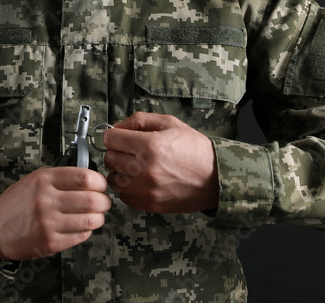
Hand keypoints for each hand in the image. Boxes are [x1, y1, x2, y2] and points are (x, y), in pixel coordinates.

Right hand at [0, 167, 110, 260]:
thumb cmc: (18, 202)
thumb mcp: (36, 180)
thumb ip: (62, 178)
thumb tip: (92, 180)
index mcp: (44, 180)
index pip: (84, 177)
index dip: (100, 182)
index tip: (102, 185)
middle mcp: (46, 200)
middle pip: (92, 200)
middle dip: (104, 202)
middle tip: (103, 202)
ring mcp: (48, 223)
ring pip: (90, 220)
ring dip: (98, 218)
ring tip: (95, 215)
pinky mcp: (50, 242)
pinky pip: (81, 236)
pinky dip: (86, 231)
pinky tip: (80, 226)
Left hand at [102, 112, 218, 213]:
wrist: (215, 177)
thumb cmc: (195, 149)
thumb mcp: (170, 123)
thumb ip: (140, 120)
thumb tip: (117, 127)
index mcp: (150, 146)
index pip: (111, 139)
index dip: (114, 135)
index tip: (120, 137)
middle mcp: (145, 169)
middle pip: (109, 158)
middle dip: (117, 151)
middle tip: (130, 150)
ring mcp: (146, 190)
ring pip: (113, 178)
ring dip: (120, 171)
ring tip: (135, 166)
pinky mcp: (149, 204)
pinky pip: (123, 196)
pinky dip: (128, 187)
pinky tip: (140, 180)